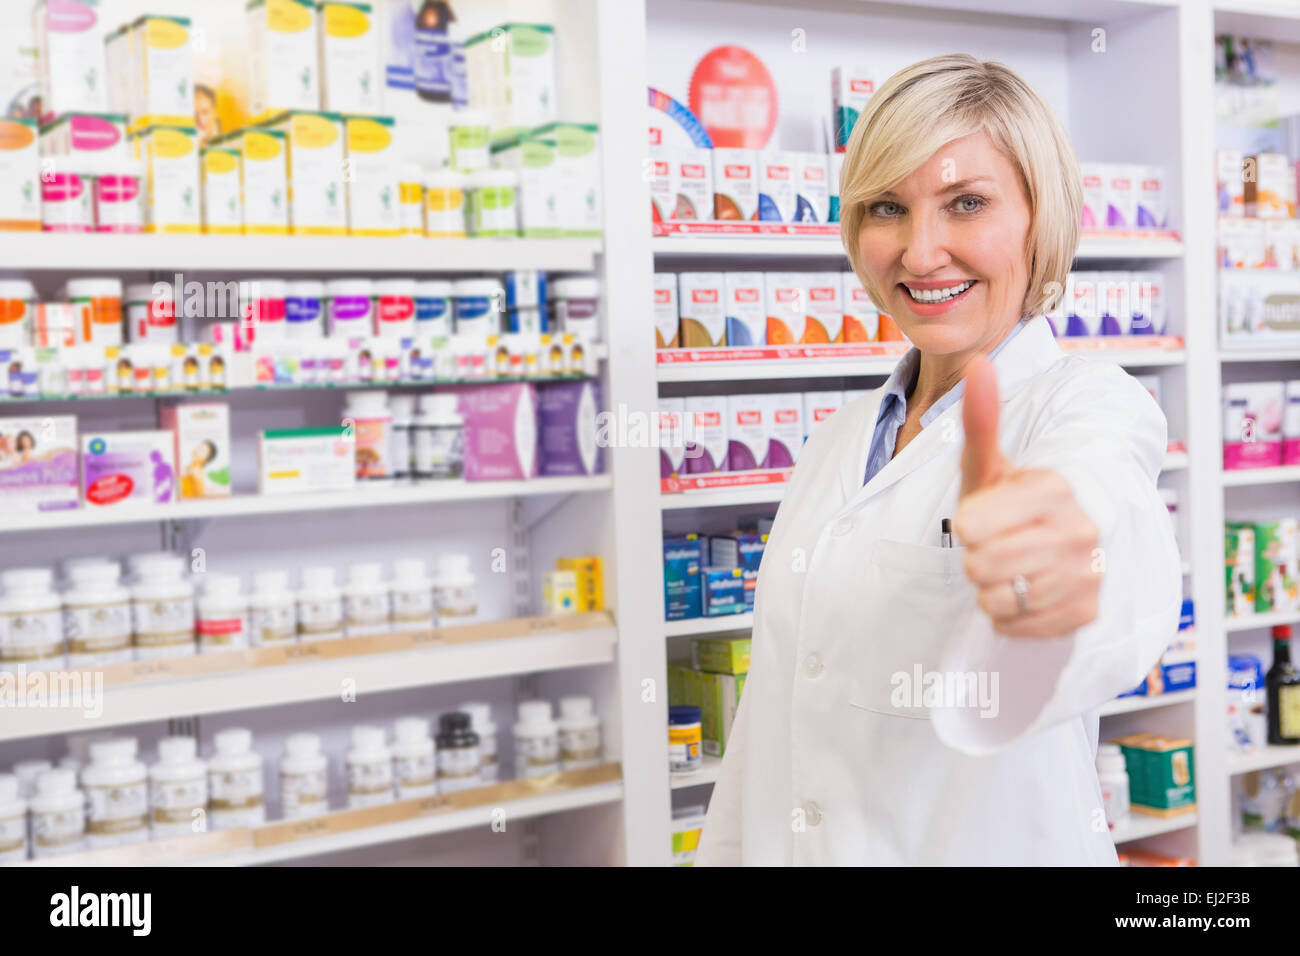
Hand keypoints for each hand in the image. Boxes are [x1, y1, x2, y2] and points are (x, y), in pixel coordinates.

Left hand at [953, 357, 1100, 637]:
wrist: (1056, 541)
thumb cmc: (1013, 500)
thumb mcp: (991, 462)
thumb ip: (982, 417)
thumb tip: (980, 363)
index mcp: (1055, 487)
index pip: (970, 526)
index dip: (968, 523)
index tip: (987, 513)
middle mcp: (1080, 531)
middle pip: (978, 565)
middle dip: (977, 555)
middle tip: (1000, 541)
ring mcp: (1086, 575)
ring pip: (994, 598)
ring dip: (992, 585)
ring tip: (1013, 563)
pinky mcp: (1085, 613)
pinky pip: (1012, 625)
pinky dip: (1009, 614)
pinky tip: (1025, 589)